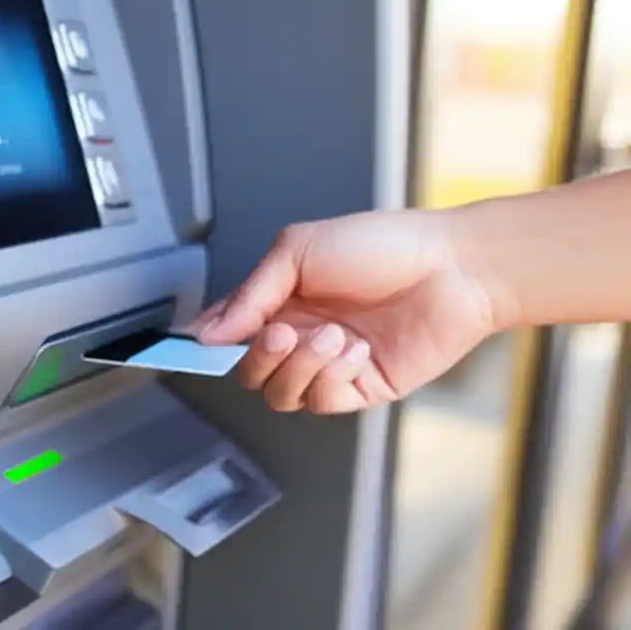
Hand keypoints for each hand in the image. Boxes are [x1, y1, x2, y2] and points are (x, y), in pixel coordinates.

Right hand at [187, 210, 503, 413]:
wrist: (453, 268)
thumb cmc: (385, 245)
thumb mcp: (300, 249)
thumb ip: (251, 292)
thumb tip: (208, 331)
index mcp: (279, 299)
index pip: (227, 331)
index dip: (207, 342)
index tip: (192, 346)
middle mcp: (299, 334)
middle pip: (248, 371)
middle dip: (258, 355)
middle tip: (281, 331)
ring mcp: (328, 365)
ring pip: (279, 393)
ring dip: (298, 366)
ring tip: (332, 335)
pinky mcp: (359, 388)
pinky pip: (320, 401)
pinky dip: (331, 376)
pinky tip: (355, 348)